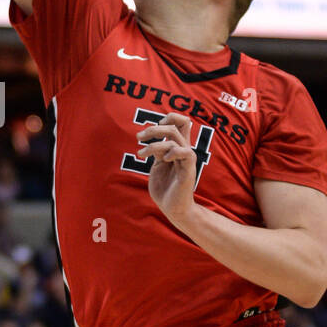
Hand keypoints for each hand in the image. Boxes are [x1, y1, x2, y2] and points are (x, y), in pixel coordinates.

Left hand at [136, 113, 198, 228]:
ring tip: (141, 154)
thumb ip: (156, 152)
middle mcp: (183, 150)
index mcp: (176, 148)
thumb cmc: (165, 188)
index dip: (169, 117)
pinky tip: (162, 160)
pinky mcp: (188, 169)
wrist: (172, 208)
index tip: (152, 127)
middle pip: (176, 125)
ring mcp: (186, 159)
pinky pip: (184, 152)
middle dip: (154, 128)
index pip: (181, 123)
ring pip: (174, 137)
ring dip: (154, 143)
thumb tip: (151, 141)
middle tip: (138, 137)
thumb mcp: (157, 165)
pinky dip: (171, 152)